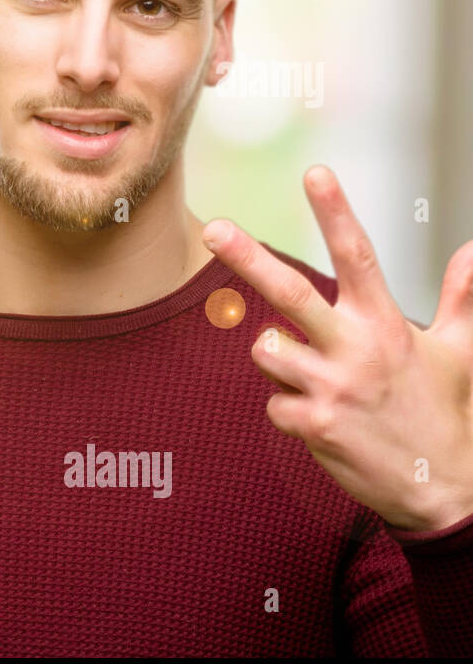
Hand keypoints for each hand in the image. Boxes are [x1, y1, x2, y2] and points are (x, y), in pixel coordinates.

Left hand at [201, 165, 472, 532]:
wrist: (444, 489)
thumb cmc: (446, 413)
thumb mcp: (462, 350)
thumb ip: (463, 297)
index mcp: (388, 324)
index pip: (359, 256)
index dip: (336, 212)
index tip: (315, 173)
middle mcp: (356, 349)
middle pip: (290, 292)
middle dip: (248, 257)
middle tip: (215, 228)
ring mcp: (331, 386)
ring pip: (267, 350)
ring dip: (281, 360)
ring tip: (321, 380)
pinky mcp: (313, 423)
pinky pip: (272, 402)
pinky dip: (290, 409)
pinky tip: (325, 422)